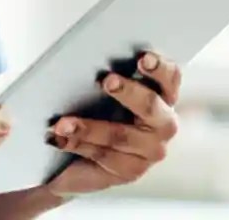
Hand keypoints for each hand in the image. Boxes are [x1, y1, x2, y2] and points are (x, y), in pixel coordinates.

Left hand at [42, 50, 181, 197]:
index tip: (143, 58)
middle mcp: (162, 123)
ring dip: (89, 127)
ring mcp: (149, 150)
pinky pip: (104, 156)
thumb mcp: (98, 91)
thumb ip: (104, 76)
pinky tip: (59, 139)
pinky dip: (78, 145)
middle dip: (129, 92)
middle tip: (106, 81)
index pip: (169, 78)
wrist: (73, 159)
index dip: (159, 67)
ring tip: (62, 123)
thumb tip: (85, 57)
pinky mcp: (131, 170)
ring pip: (121, 135)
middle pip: (151, 106)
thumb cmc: (91, 111)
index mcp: (160, 95)